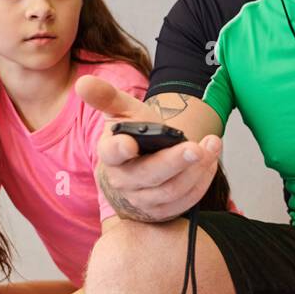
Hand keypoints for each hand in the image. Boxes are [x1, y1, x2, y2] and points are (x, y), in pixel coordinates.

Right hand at [76, 75, 222, 222]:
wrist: (143, 163)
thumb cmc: (134, 136)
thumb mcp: (123, 112)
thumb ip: (106, 97)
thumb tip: (82, 82)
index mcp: (110, 154)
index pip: (111, 153)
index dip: (119, 149)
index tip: (129, 143)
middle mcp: (124, 181)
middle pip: (149, 175)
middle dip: (174, 161)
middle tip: (195, 147)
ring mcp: (143, 199)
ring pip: (171, 190)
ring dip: (196, 169)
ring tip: (212, 145)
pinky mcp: (162, 211)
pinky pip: (185, 201)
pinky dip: (202, 181)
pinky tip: (211, 161)